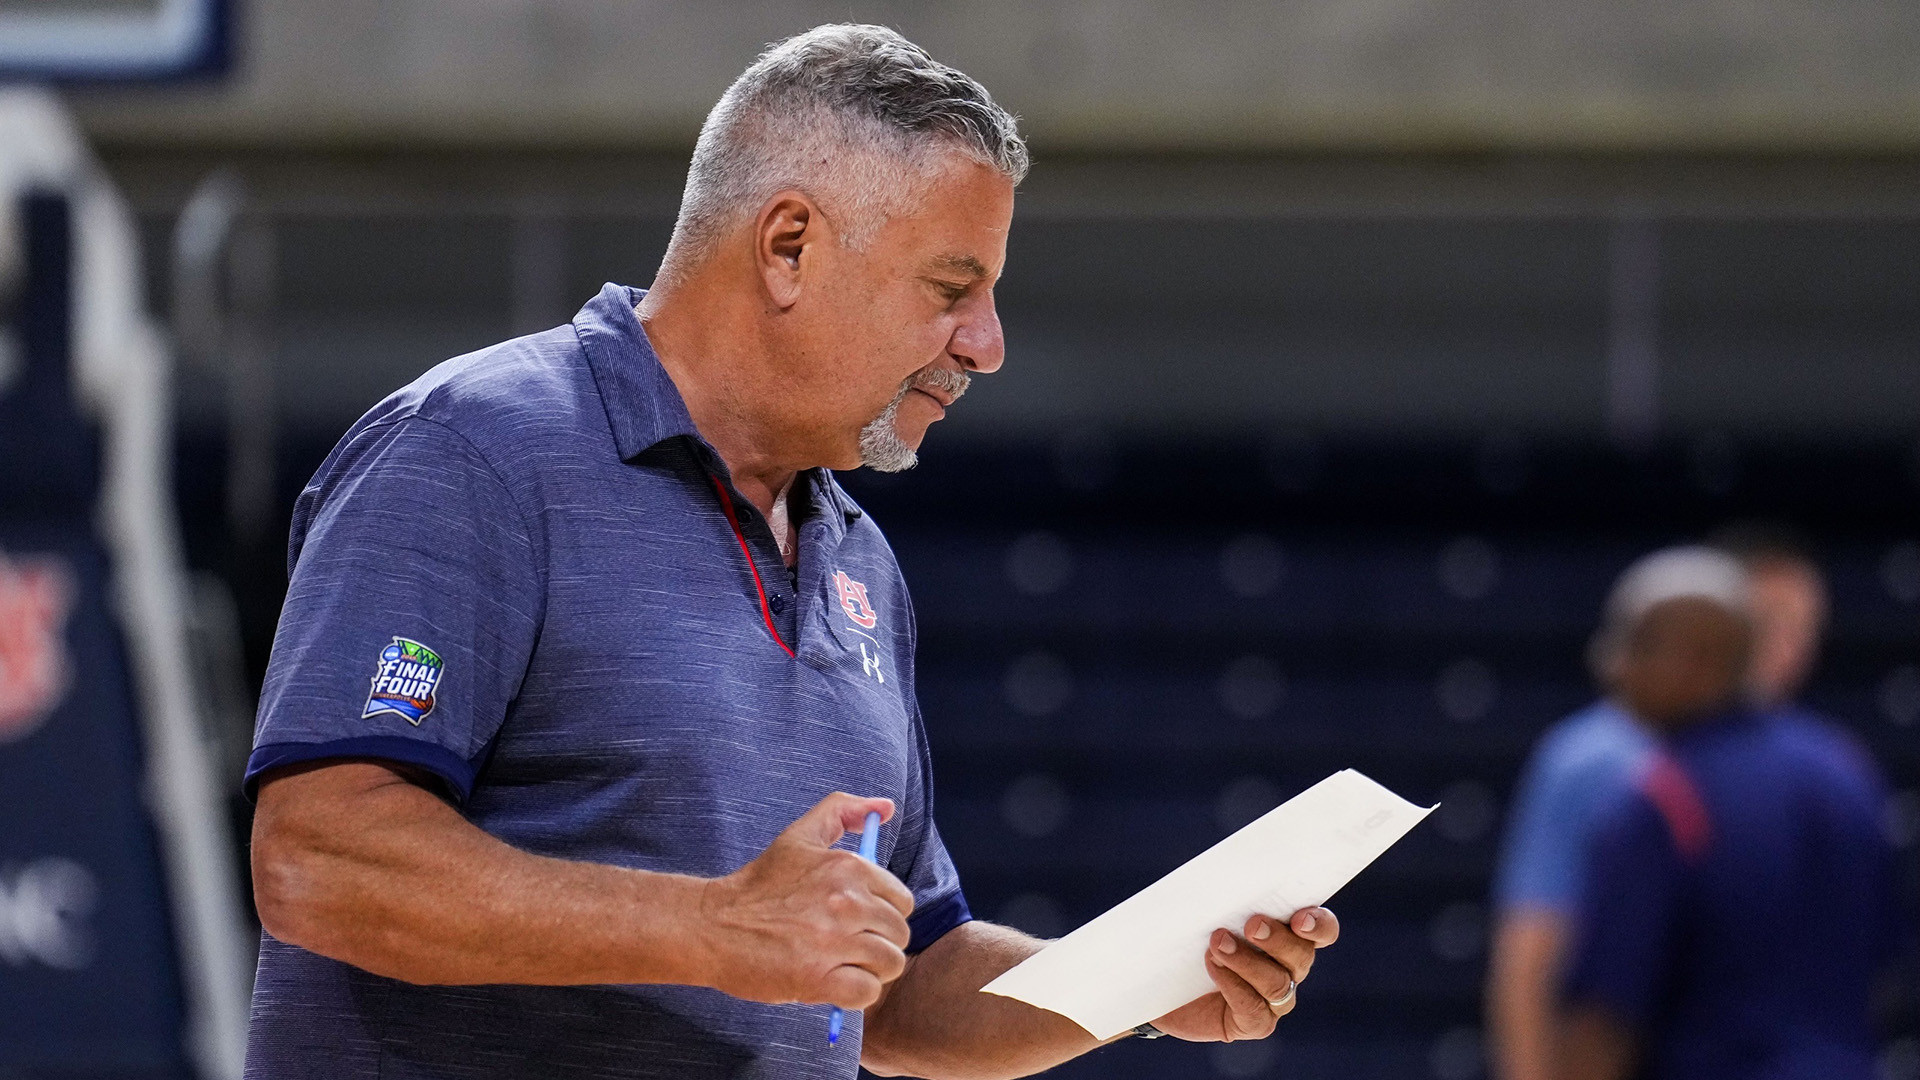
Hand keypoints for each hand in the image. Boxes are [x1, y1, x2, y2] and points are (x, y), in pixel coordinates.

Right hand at [694, 792, 914, 1009]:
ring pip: (890, 963)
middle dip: (878, 943)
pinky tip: (833, 983)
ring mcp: (833, 942)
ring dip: (870, 970)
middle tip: (847, 946)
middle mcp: (846, 902)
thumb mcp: (799, 836)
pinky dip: (856, 994)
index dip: (882, 914)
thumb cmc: (759, 885)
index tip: (858, 920)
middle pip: (898, 933)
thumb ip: (842, 811)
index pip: (901, 900)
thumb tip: (885, 807)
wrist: (712, 926)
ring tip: (841, 965)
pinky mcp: (818, 980)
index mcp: (848, 867)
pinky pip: (868, 992)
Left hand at [1150, 907, 1339, 1042]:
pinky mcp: (1253, 1023)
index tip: (1300, 918)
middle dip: (1278, 939)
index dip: (1319, 924)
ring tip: (1217, 944)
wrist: (1160, 981)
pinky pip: (1254, 1009)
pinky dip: (1233, 986)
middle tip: (1251, 924)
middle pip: (1301, 955)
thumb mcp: (1204, 909)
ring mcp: (1274, 1000)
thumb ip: (1225, 895)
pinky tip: (1213, 967)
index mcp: (1288, 934)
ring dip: (1247, 961)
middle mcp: (1288, 968)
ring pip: (1277, 983)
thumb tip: (1225, 876)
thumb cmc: (1189, 934)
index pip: (1322, 929)